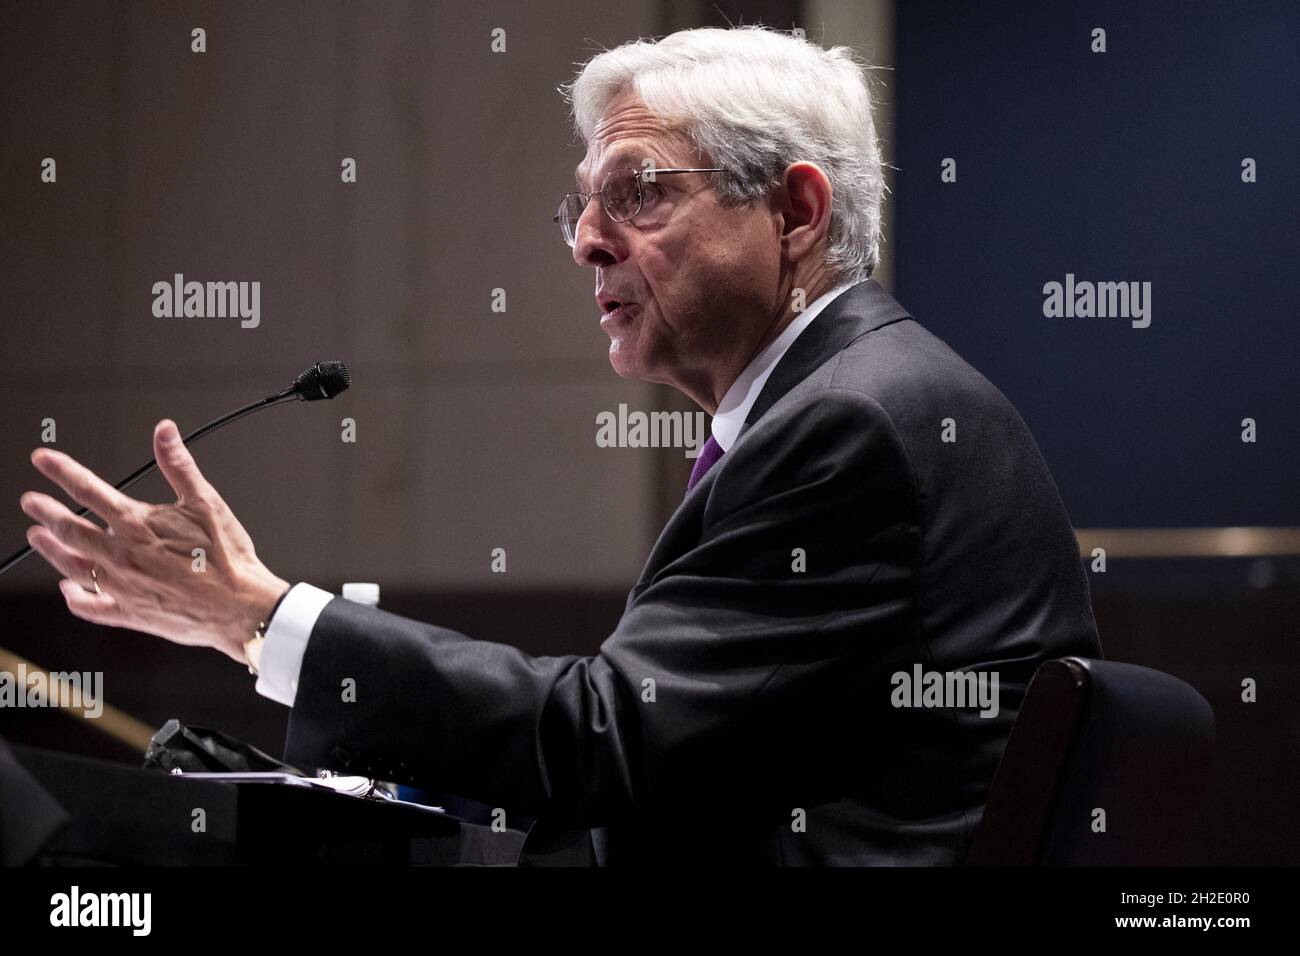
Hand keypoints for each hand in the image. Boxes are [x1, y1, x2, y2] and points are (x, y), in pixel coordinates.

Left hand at [20, 419, 289, 663]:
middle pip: (69, 528)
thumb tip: (164, 432)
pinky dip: (72, 597)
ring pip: (70, 565)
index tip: (43, 461)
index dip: (61, 471)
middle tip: (31, 502)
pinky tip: (66, 589)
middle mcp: (121, 555)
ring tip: (37, 537)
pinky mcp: (127, 612)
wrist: (239, 605)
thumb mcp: (207, 502)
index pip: (87, 490)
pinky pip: (88, 606)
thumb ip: (179, 465)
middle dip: (45, 511)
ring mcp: (120, 586)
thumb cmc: (227, 558)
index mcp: (138, 524)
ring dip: (49, 549)